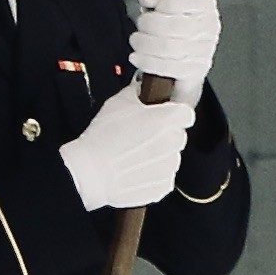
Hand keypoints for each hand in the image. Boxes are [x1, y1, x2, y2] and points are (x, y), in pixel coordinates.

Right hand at [62, 84, 191, 213]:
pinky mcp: (162, 187)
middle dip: (165, 135)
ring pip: (171, 157)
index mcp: (167, 119)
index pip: (186, 113)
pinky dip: (153, 174)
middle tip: (143, 135)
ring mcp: (168, 167)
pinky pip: (164, 177)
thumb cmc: (102, 138)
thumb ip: (137, 92)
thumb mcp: (118, 102)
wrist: (90, 172)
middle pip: (178, 135)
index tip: (165, 116)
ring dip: (159, 155)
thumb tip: (141, 88)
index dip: (174, 113)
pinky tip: (135, 169)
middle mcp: (172, 143)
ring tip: (135, 155)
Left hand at [131, 0, 221, 105]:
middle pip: (176, 26)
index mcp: (204, 2)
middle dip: (150, 25)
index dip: (167, 4)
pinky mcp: (196, 69)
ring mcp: (205, 49)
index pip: (192, 0)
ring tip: (136, 40)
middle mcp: (209, 25)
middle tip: (141, 25)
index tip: (156, 7)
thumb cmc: (169, 18)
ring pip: (169, 48)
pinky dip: (148, 62)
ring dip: (145, 44)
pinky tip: (137, 57)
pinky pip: (169, 67)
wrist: (179, 47)